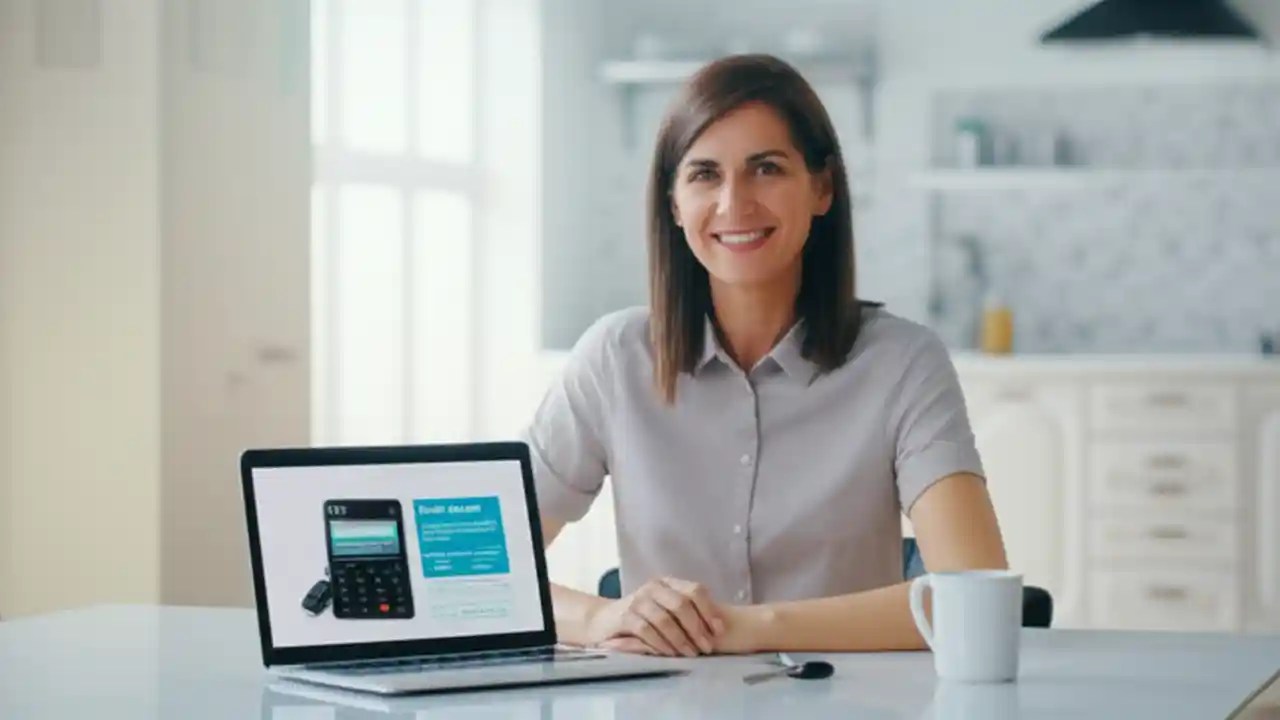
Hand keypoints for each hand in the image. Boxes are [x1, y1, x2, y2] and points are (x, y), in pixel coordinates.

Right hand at [586, 577, 725, 656]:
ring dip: (682, 639)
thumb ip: (685, 612)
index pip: (695, 590)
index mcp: (667, 583)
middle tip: (707, 647)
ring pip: (666, 619)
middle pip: (682, 604)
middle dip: (697, 628)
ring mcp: (638, 601)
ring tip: (691, 654)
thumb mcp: (664, 609)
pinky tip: (670, 654)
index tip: (719, 630)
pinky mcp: (625, 617)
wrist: (602, 622)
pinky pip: (648, 630)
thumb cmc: (640, 618)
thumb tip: (718, 626)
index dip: (709, 610)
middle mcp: (653, 587)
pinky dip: (662, 644)